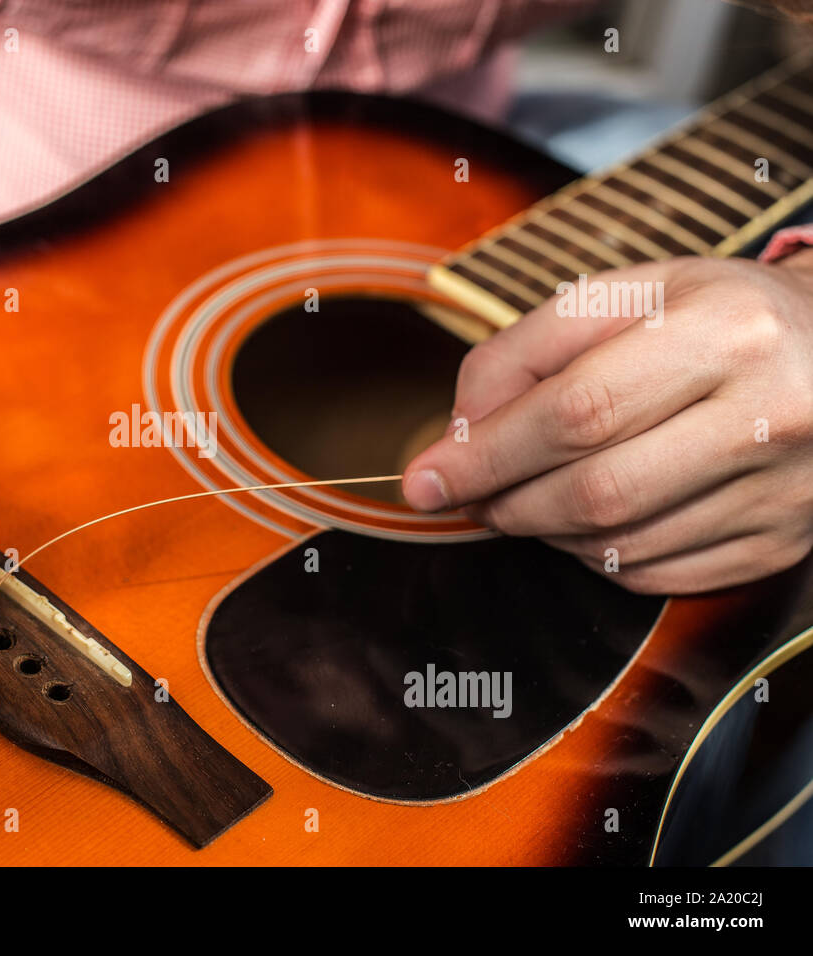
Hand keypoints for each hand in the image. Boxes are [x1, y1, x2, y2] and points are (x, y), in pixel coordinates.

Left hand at [403, 255, 812, 593]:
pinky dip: (595, 556)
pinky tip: (585, 519)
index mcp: (726, 331)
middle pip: (594, 491)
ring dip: (545, 531)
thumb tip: (458, 434)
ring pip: (619, 545)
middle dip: (506, 501)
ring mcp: (785, 491)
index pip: (576, 413)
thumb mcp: (621, 296)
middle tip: (470, 493)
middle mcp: (771, 414)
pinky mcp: (783, 542)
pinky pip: (655, 576)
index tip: (425, 480)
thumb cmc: (710, 316)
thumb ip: (524, 352)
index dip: (485, 455)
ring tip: (527, 495)